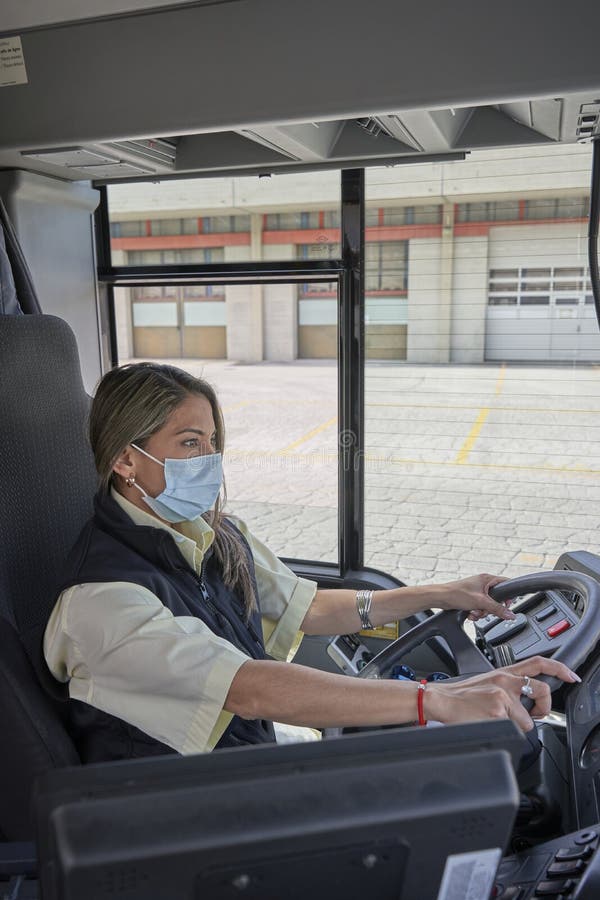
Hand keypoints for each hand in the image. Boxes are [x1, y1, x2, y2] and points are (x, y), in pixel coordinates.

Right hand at [423, 656, 580, 731]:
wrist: (441, 699)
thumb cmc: (462, 695)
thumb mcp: (488, 682)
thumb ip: (508, 686)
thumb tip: (526, 703)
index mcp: (504, 672)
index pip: (538, 662)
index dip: (559, 668)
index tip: (571, 676)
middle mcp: (506, 680)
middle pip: (543, 691)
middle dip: (544, 707)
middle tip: (535, 713)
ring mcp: (503, 696)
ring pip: (528, 720)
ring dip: (518, 725)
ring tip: (499, 720)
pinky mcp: (498, 711)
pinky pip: (514, 730)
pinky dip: (505, 731)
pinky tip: (490, 724)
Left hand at [434, 573, 513, 620]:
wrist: (440, 598)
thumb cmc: (457, 594)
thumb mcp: (481, 602)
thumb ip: (497, 609)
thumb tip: (510, 614)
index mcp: (487, 579)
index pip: (505, 583)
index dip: (508, 595)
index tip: (507, 605)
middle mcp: (482, 583)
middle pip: (497, 598)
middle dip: (490, 608)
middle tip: (485, 610)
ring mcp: (477, 591)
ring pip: (488, 605)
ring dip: (482, 612)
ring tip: (475, 612)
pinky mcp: (471, 598)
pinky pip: (480, 607)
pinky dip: (476, 612)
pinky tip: (470, 614)